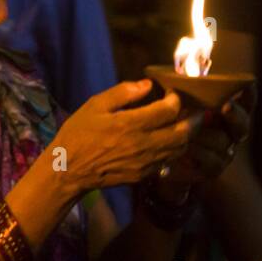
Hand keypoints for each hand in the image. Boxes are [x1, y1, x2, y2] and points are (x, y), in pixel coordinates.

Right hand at [51, 80, 199, 197]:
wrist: (68, 170)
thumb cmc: (78, 134)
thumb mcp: (95, 105)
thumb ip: (122, 92)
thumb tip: (147, 84)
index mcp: (130, 124)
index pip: (168, 109)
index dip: (176, 98)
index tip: (171, 93)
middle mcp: (143, 144)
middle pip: (183, 132)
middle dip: (193, 119)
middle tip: (193, 110)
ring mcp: (145, 163)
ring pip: (179, 149)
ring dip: (187, 136)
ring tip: (184, 125)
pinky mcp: (143, 175)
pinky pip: (168, 162)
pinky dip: (174, 150)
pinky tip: (169, 142)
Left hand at [157, 85, 255, 187]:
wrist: (168, 162)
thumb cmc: (177, 127)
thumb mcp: (182, 109)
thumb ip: (187, 96)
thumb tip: (181, 76)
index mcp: (229, 115)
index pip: (246, 103)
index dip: (249, 94)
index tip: (248, 83)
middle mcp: (232, 134)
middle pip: (242, 124)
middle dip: (234, 114)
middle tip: (225, 106)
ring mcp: (225, 153)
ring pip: (222, 141)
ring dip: (204, 133)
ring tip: (186, 128)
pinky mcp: (213, 169)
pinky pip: (209, 161)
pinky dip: (195, 153)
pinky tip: (183, 148)